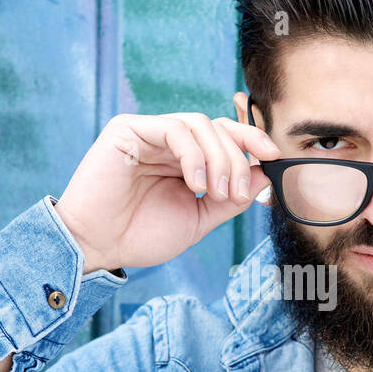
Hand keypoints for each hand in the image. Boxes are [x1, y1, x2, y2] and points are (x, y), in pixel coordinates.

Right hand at [54, 112, 277, 272]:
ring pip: (200, 124)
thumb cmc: (140, 235)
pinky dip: (193, 154)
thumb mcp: (198, 218)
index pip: (223, 136)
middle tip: (238, 193)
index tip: (274, 158)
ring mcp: (147, 132)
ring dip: (219, 158)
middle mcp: (166, 141)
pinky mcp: (127, 130)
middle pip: (217, 127)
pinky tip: (195, 182)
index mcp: (183, 159)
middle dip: (238, 158)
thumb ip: (230, 198)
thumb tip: (266, 173)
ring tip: (215, 191)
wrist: (98, 247)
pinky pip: (173, 129)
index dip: (251, 141)